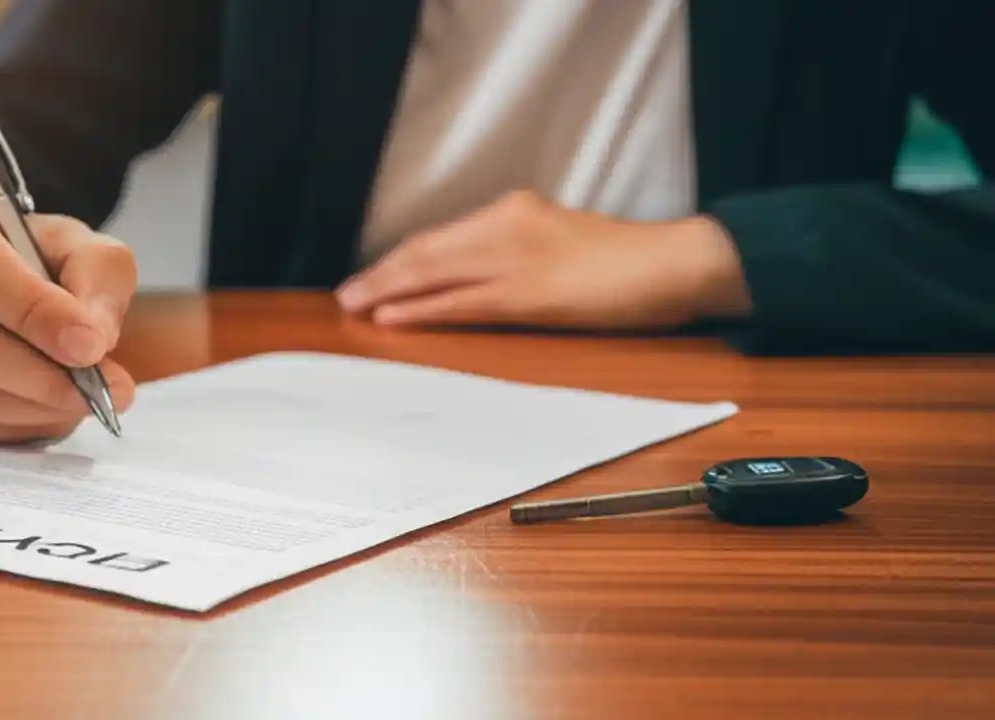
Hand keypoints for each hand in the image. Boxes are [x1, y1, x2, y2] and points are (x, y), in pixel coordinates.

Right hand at [0, 178, 136, 441]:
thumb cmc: (28, 253)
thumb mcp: (76, 241)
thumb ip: (97, 274)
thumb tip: (92, 340)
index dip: (30, 310)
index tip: (90, 345)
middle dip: (42, 375)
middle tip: (102, 389)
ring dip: (34, 407)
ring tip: (84, 401)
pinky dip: (11, 425)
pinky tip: (46, 408)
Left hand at [336, 190, 750, 328]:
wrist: (673, 262)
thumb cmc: (625, 260)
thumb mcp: (562, 243)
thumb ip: (519, 253)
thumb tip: (480, 278)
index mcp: (515, 212)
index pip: (441, 236)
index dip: (400, 259)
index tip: (372, 276)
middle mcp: (507, 225)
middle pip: (427, 250)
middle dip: (382, 274)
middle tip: (346, 296)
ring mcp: (516, 258)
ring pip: (435, 273)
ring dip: (389, 291)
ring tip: (355, 306)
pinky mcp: (529, 293)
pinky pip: (463, 302)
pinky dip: (423, 309)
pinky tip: (394, 316)